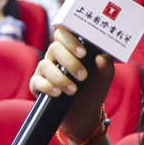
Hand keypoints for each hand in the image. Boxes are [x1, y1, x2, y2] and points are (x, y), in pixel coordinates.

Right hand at [29, 25, 113, 139]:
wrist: (85, 110)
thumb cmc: (94, 87)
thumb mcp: (104, 76)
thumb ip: (106, 65)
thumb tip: (101, 57)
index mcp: (70, 48)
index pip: (64, 33)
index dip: (70, 40)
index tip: (83, 53)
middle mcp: (55, 55)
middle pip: (54, 48)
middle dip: (69, 61)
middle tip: (83, 75)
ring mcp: (45, 69)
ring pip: (45, 65)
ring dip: (60, 78)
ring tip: (74, 90)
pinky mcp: (37, 84)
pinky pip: (37, 81)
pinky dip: (47, 86)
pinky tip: (58, 93)